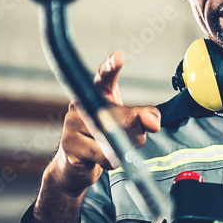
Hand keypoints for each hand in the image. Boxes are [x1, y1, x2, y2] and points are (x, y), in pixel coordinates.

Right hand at [49, 51, 160, 196]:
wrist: (76, 165)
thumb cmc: (105, 138)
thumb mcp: (129, 124)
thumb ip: (145, 118)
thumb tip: (153, 122)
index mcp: (98, 93)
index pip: (104, 77)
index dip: (111, 67)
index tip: (119, 57)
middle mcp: (81, 104)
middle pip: (117, 114)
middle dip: (135, 129)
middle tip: (140, 138)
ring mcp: (72, 123)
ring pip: (110, 135)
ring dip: (123, 147)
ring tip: (117, 150)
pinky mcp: (69, 145)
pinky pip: (102, 154)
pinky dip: (111, 160)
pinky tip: (102, 158)